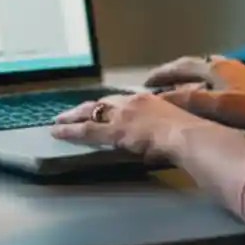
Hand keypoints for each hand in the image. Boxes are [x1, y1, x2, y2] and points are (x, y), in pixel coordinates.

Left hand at [50, 92, 228, 162]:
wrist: (185, 135)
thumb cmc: (186, 133)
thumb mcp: (174, 124)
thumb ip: (162, 129)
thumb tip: (154, 145)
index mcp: (146, 99)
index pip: (120, 100)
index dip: (106, 105)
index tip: (98, 108)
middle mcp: (130, 102)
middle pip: (102, 103)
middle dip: (85, 108)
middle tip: (70, 112)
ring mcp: (121, 115)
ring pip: (90, 114)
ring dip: (72, 117)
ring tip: (58, 122)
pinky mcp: (114, 130)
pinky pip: (87, 130)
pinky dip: (70, 131)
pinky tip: (58, 132)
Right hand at [144, 54, 244, 92]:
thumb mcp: (218, 107)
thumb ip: (190, 100)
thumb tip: (163, 96)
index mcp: (214, 67)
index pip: (180, 66)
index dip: (162, 74)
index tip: (145, 82)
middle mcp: (222, 64)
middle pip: (191, 65)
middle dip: (172, 74)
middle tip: (157, 85)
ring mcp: (235, 71)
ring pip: (204, 72)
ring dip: (188, 79)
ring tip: (176, 90)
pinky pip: (214, 79)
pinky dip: (202, 85)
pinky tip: (205, 96)